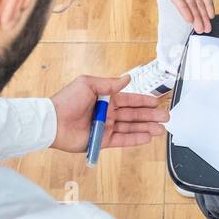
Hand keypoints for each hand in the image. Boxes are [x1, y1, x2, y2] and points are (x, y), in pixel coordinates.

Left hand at [49, 74, 169, 152]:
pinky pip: (123, 139)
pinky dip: (135, 138)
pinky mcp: (103, 140)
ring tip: (161, 129)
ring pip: (131, 127)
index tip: (157, 102)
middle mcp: (107, 113)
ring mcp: (106, 127)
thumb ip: (109, 83)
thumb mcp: (88, 84)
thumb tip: (127, 78)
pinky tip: (147, 137)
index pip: (129, 100)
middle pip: (134, 114)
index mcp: (104, 98)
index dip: (143, 101)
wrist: (53, 122)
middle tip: (165, 117)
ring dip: (146, 127)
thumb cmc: (67, 100)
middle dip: (150, 116)